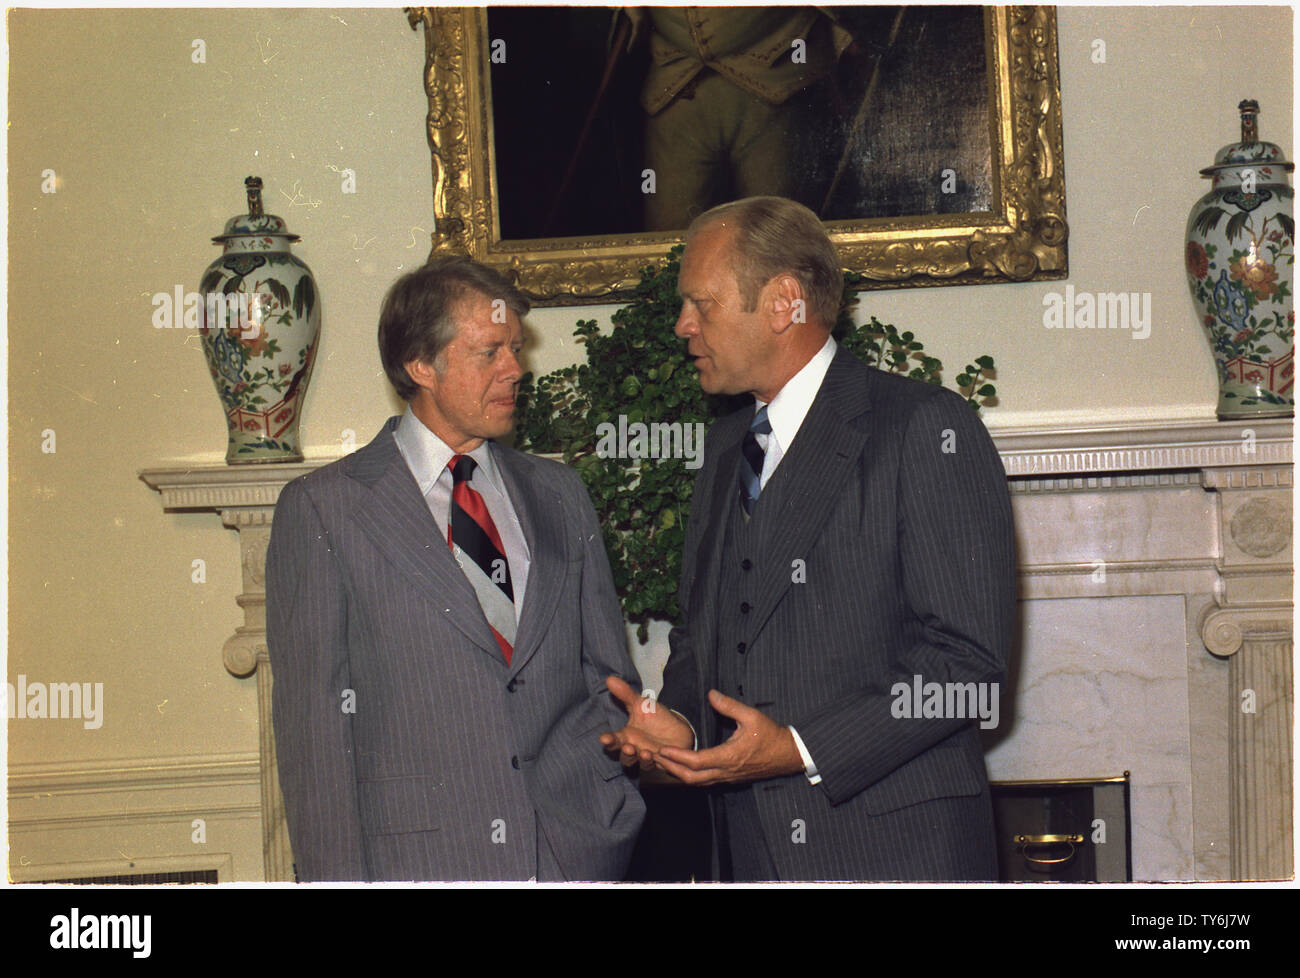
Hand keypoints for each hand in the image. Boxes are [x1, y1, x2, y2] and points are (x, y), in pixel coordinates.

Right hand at [599, 676, 693, 772]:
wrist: (677, 727)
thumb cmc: (655, 717)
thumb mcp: (640, 704)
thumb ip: (625, 694)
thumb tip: (610, 679)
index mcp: (626, 736)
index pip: (613, 741)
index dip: (608, 741)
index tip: (604, 738)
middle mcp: (634, 748)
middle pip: (624, 756)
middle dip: (624, 753)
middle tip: (627, 747)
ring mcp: (646, 757)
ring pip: (639, 763)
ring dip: (640, 759)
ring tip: (645, 753)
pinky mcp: (661, 761)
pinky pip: (656, 765)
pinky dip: (657, 762)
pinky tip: (659, 754)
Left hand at [654, 690, 804, 786]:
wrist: (788, 755)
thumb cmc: (770, 735)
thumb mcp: (751, 716)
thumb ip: (729, 705)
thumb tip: (711, 694)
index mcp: (729, 757)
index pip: (697, 761)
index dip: (678, 757)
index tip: (662, 749)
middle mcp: (726, 771)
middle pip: (692, 778)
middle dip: (671, 769)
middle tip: (655, 757)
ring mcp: (728, 778)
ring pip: (698, 782)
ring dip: (678, 774)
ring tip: (663, 763)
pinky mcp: (730, 779)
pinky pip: (705, 782)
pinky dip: (690, 776)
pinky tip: (681, 768)